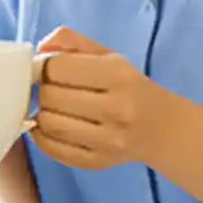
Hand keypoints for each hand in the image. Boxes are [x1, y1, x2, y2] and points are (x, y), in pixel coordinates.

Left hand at [28, 27, 170, 170]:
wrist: (161, 128)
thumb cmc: (128, 86)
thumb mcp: (106, 55)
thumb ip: (71, 41)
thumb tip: (41, 48)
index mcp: (118, 75)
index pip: (58, 68)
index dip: (46, 67)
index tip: (51, 70)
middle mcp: (116, 109)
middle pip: (51, 97)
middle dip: (44, 90)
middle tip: (51, 89)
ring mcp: (109, 140)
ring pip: (50, 124)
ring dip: (42, 114)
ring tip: (51, 108)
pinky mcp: (99, 161)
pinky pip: (55, 150)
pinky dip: (42, 137)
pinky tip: (50, 128)